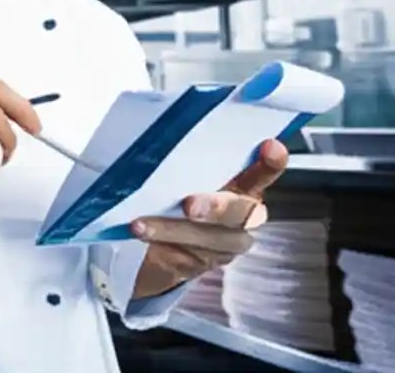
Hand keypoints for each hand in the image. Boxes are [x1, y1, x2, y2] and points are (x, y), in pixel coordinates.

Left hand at [130, 139, 288, 298]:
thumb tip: (160, 146)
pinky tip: (144, 237)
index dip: (270, 164)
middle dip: (215, 207)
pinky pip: (186, 258)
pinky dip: (161, 246)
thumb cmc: (171, 197)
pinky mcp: (202, 265)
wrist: (153, 241)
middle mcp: (241, 216)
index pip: (263, 174)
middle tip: (189, 205)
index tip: (271, 147)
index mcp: (241, 187)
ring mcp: (225, 245)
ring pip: (209, 239)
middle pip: (240, 212)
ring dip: (172, 230)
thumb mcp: (177, 177)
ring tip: (141, 225)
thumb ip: (183, 166)